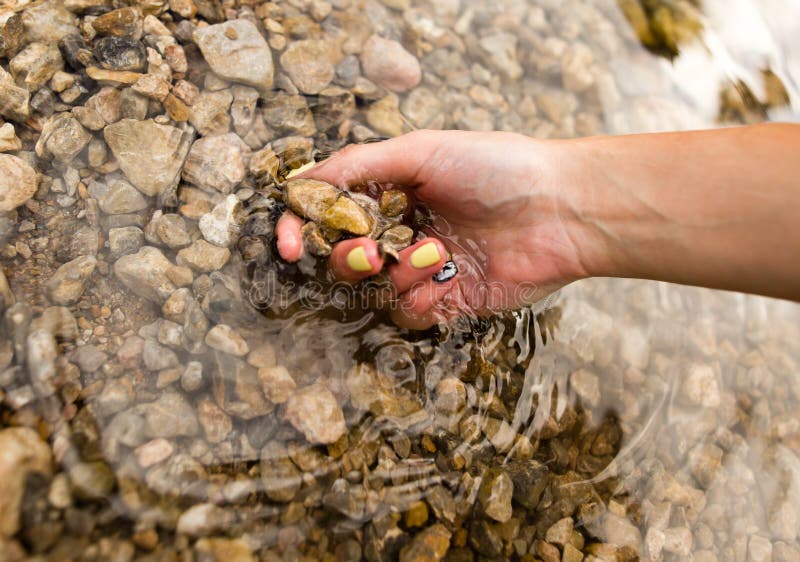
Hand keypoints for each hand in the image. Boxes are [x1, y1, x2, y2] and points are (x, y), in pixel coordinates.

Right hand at [275, 130, 604, 327]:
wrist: (559, 209)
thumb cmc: (495, 167)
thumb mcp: (422, 150)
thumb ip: (358, 165)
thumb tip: (303, 182)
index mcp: (392, 191)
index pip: (328, 212)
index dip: (299, 228)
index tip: (286, 243)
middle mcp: (403, 229)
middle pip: (343, 257)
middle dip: (348, 257)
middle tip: (369, 251)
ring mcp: (424, 267)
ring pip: (375, 289)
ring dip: (396, 273)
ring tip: (436, 253)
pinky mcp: (448, 300)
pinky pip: (408, 312)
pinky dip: (420, 298)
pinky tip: (449, 276)